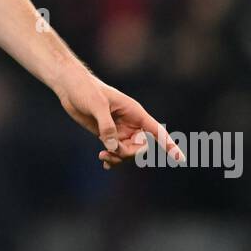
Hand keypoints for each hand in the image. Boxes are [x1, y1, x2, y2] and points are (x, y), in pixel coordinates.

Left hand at [55, 71, 184, 169]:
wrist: (70, 87)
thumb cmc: (86, 89)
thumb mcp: (97, 105)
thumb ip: (106, 126)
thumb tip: (114, 147)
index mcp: (134, 112)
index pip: (157, 131)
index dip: (169, 145)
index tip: (180, 159)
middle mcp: (130, 123)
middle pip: (140, 147)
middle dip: (128, 154)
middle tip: (109, 151)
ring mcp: (119, 129)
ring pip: (128, 152)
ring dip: (118, 158)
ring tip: (103, 156)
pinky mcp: (107, 134)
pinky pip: (116, 151)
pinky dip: (113, 159)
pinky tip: (105, 163)